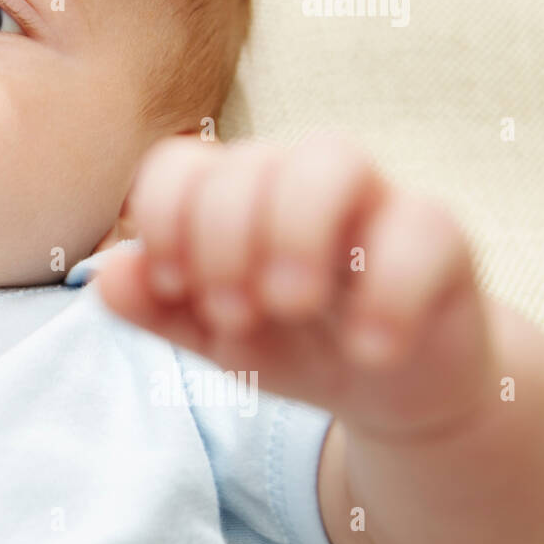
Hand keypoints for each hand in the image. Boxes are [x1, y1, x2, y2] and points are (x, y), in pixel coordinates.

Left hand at [95, 131, 499, 441]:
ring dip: (296, 232)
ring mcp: (371, 198)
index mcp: (231, 192)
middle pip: (248, 164)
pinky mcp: (438, 235)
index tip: (171, 285)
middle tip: (231, 314)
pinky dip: (387, 291)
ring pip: (333, 158)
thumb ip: (154, 308)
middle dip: (223, 243)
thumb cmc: (286, 342)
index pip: (178, 164)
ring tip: (289, 306)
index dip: (162, 219)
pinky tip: (366, 348)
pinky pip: (419, 226)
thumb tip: (106, 277)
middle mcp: (295, 178)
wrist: (385, 385)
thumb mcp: (209, 336)